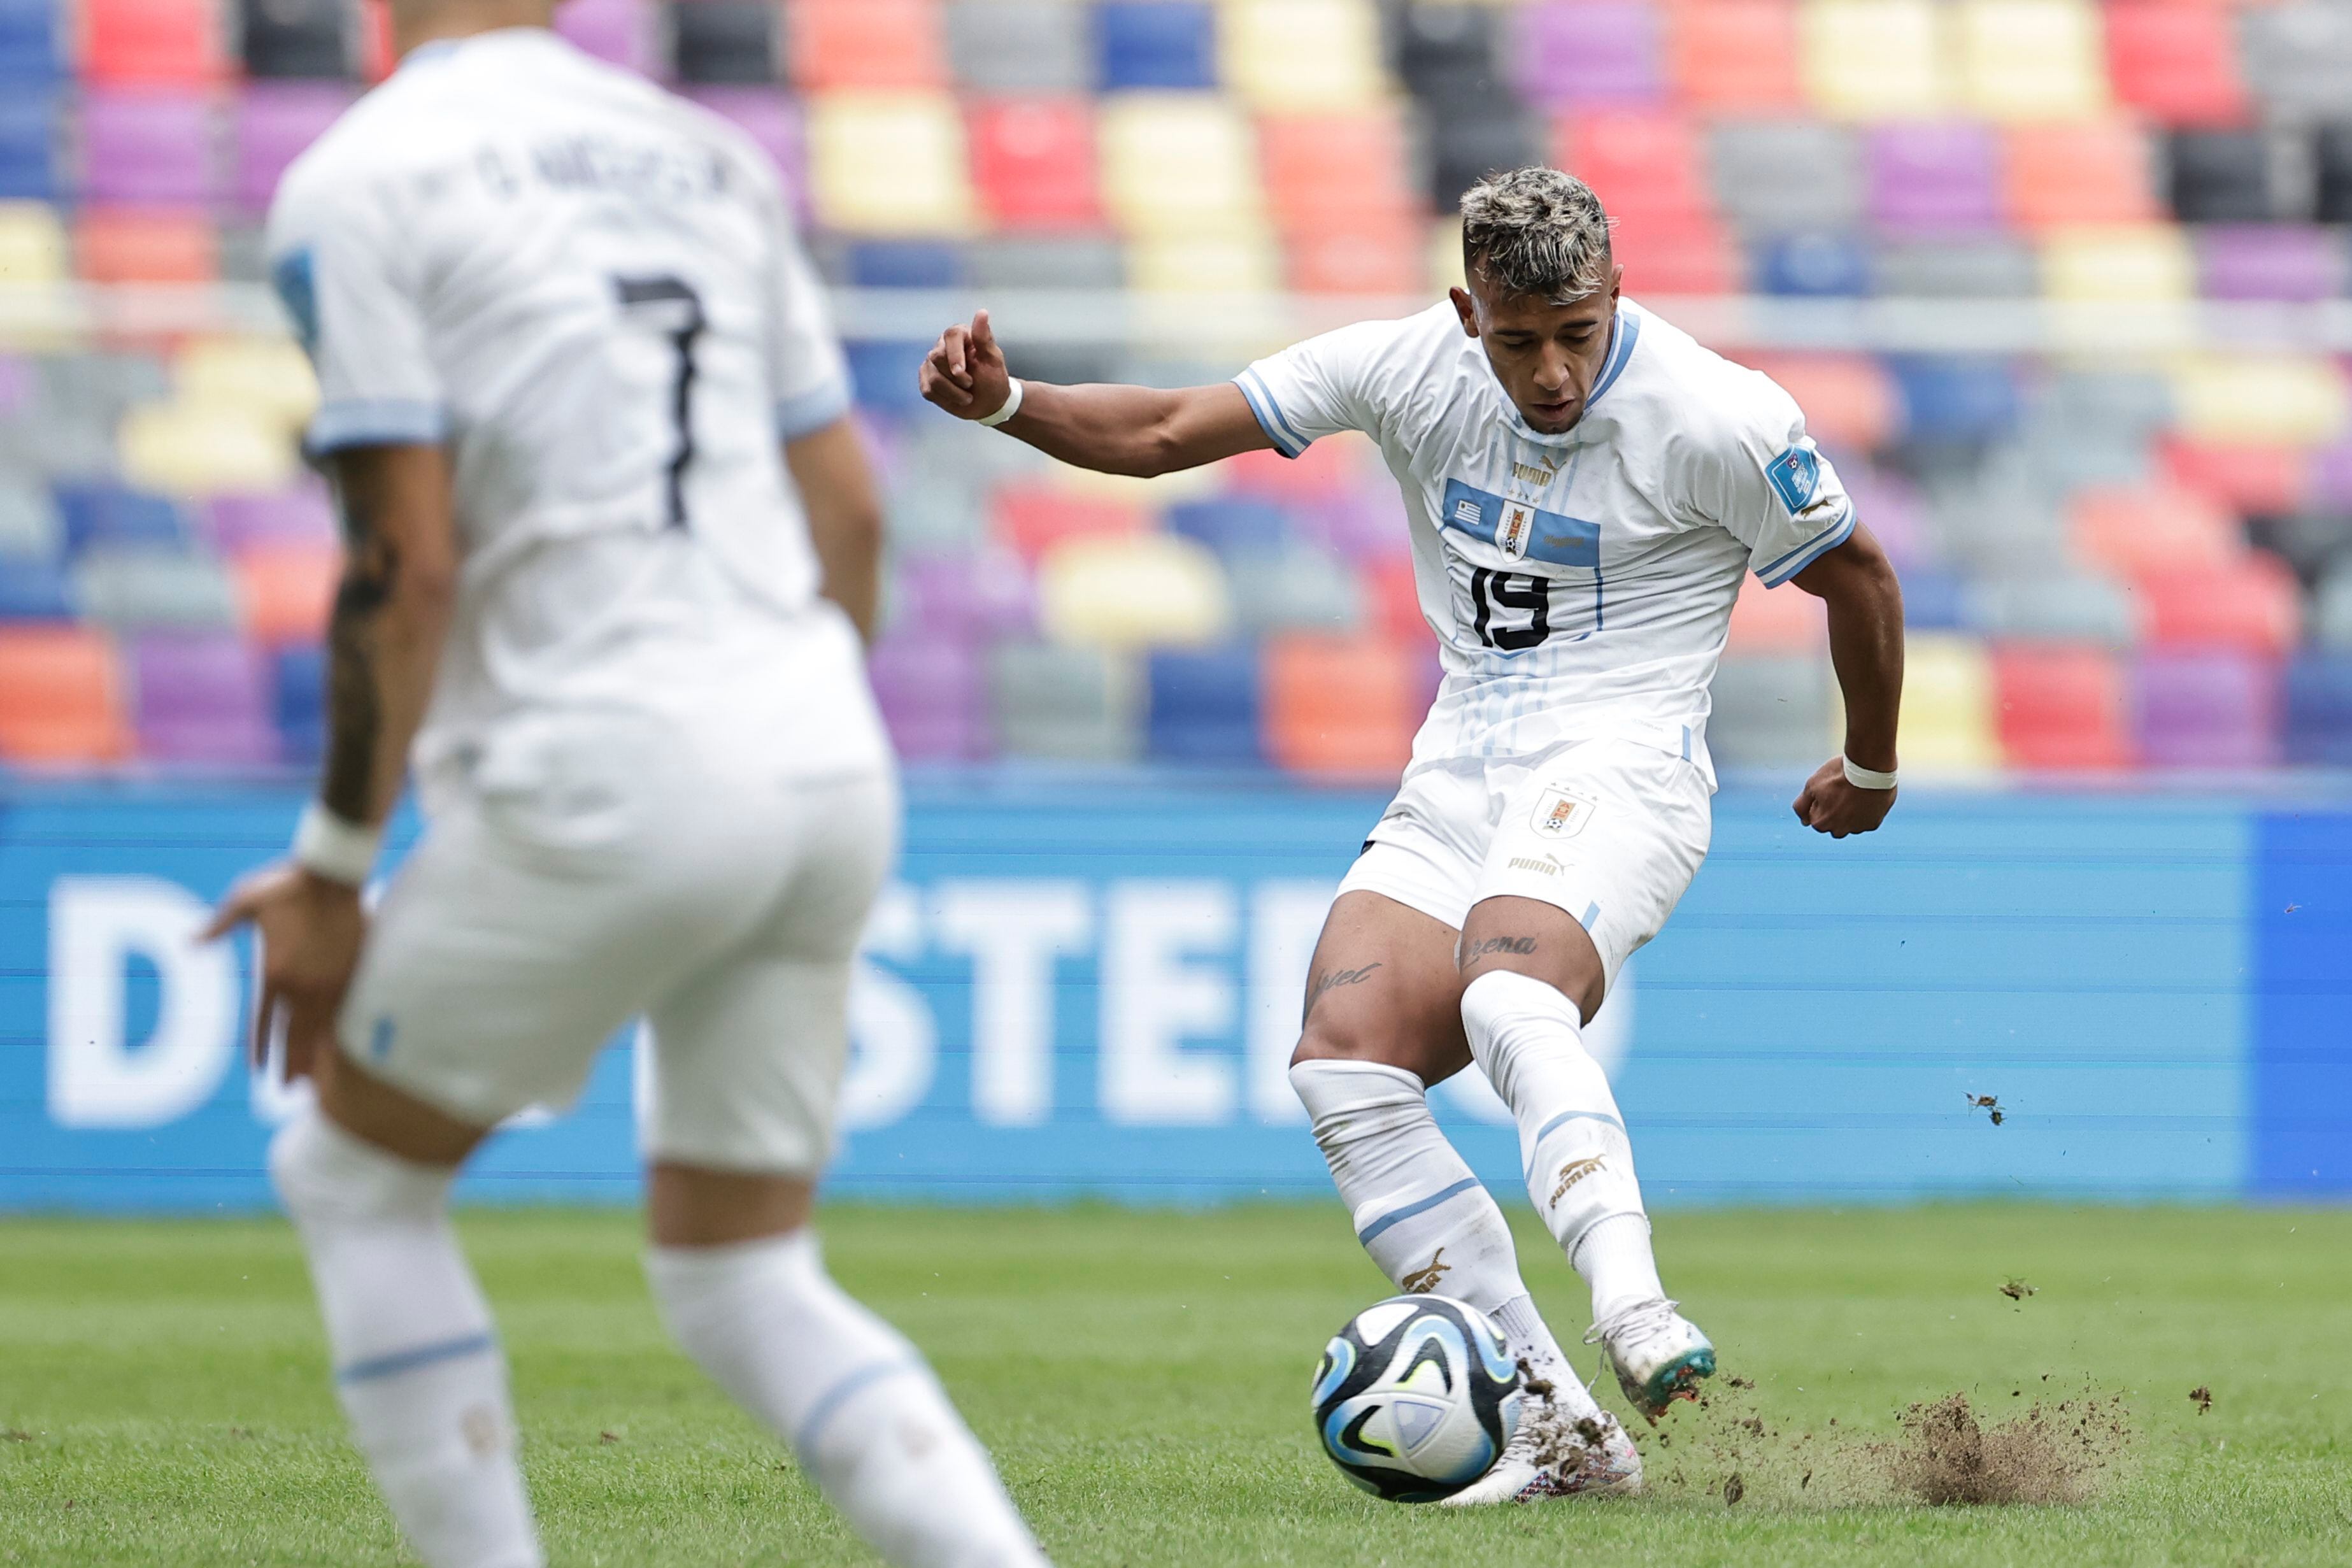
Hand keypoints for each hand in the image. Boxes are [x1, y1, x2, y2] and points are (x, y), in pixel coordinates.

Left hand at [200, 863, 366, 1079]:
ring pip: (319, 1030)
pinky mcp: (351, 973)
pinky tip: (336, 1049)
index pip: (262, 1022)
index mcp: (273, 972)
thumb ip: (219, 926)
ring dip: (313, 1057)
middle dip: (288, 1065)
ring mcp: (329, 981)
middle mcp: (301, 985)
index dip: (259, 1049)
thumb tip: (190, 942)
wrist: (332, 876)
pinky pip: (343, 1012)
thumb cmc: (286, 885)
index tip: (257, 1071)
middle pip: (292, 1036)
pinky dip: (338, 1034)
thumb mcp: (244, 901)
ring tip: (310, 1081)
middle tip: (284, 1089)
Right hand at [916, 309, 1012, 420]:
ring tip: (968, 396)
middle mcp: (942, 345)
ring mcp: (931, 363)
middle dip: (956, 378)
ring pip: (933, 378)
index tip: (961, 372)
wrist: (988, 401)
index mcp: (959, 334)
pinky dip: (945, 398)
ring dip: (954, 392)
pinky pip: (928, 390)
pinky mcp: (925, 379)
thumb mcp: (993, 359)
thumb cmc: (992, 377)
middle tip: (971, 384)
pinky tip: (956, 398)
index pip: (950, 336)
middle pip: (937, 357)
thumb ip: (984, 337)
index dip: (954, 355)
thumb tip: (982, 312)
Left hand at [1792, 756, 1896, 838]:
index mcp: (1821, 823)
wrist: (1871, 767)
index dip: (1819, 801)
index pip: (1814, 816)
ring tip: (1854, 792)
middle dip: (1833, 810)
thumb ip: (1802, 805)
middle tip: (1841, 790)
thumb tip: (1803, 821)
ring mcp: (1857, 828)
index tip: (1828, 788)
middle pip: (1832, 822)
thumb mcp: (1812, 785)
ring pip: (1849, 823)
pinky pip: (1865, 820)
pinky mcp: (1873, 823)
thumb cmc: (1839, 774)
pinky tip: (1865, 796)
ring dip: (1849, 812)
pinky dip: (1864, 811)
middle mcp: (1839, 831)